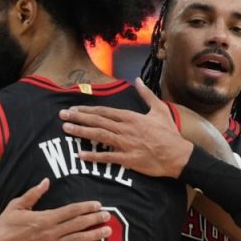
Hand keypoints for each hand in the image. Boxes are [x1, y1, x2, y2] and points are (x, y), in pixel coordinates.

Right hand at [0, 178, 111, 240]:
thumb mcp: (16, 206)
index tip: (97, 205)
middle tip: (108, 216)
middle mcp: (50, 233)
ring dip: (94, 235)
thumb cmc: (5, 226)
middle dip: (95, 220)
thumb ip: (33, 194)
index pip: (70, 211)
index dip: (86, 208)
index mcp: (44, 219)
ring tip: (107, 231)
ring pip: (77, 240)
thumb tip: (46, 181)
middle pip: (78, 225)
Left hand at [59, 78, 193, 177]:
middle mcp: (125, 129)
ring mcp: (126, 144)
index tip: (74, 108)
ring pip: (99, 136)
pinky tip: (80, 154)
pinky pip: (107, 157)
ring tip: (66, 129)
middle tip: (62, 115)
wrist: (178, 155)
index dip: (88, 110)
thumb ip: (146, 94)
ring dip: (82, 132)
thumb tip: (138, 80)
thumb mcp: (159, 109)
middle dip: (79, 118)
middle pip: (98, 121)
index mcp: (131, 117)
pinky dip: (94, 156)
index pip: (105, 111)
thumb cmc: (169, 133)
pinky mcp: (128, 159)